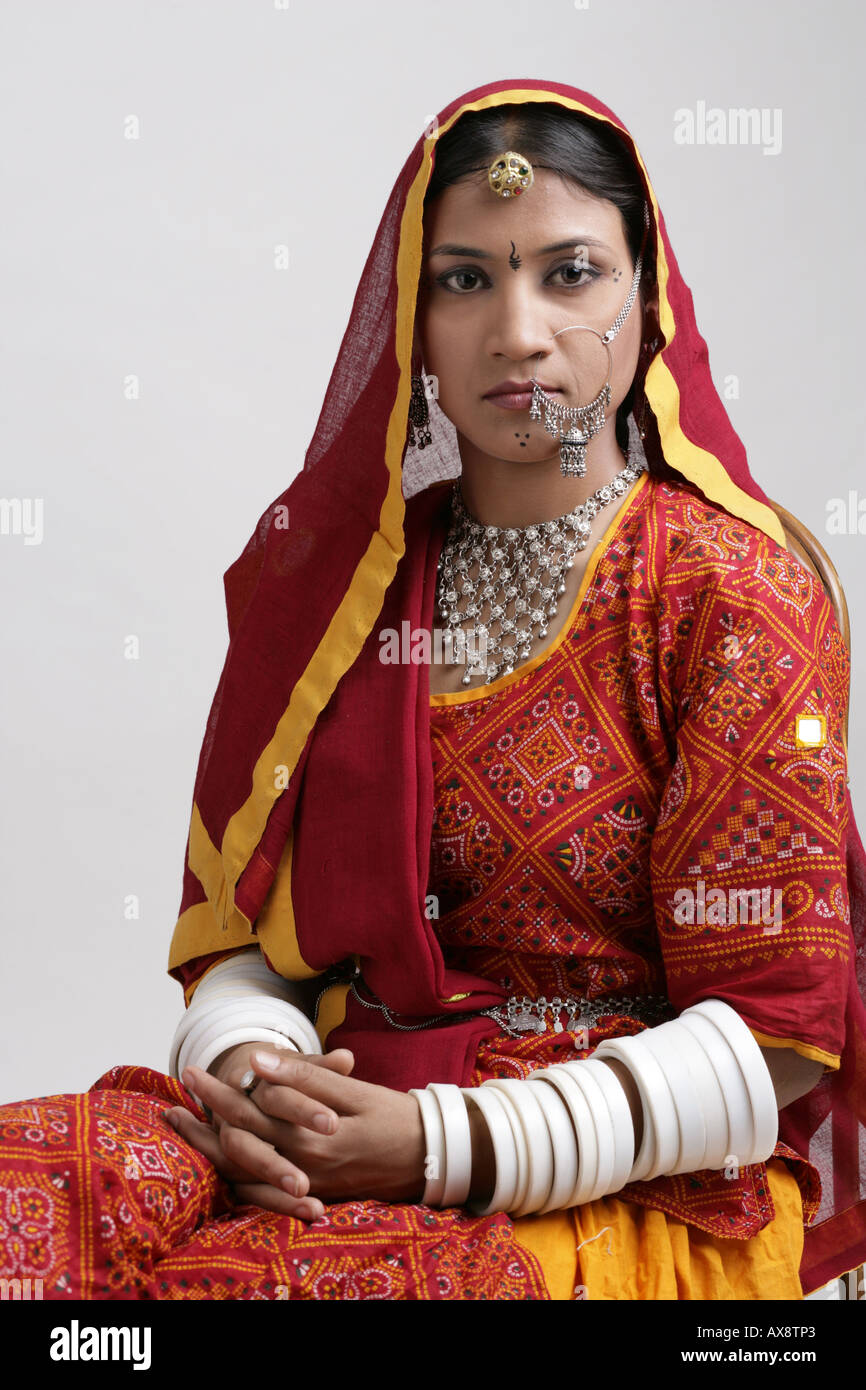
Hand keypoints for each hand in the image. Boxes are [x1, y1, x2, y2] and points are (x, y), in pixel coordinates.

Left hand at [168, 1048, 427, 1211]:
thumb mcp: (352, 1091)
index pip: (247, 1112)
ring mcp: (303, 1185)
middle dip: (203, 1115)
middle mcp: (298, 1166)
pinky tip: (216, 1159)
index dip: (216, 1091)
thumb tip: (258, 1060)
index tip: (192, 1071)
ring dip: (207, 1146)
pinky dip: (232, 1172)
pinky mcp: (310, 1194)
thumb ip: (303, 1077)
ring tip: (180, 1125)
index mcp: (306, 1137)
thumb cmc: (393, 1117)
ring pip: (240, 1170)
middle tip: (178, 1091)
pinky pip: (258, 1190)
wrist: (429, 1157)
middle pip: (235, 1142)